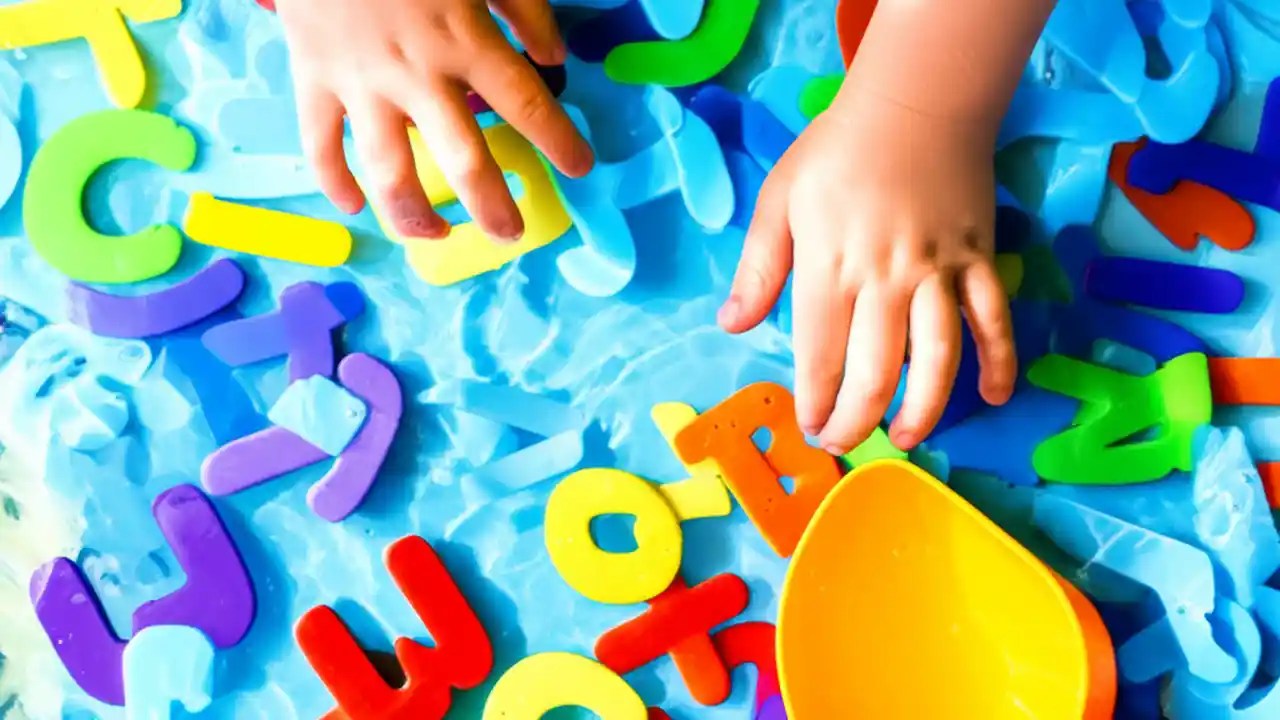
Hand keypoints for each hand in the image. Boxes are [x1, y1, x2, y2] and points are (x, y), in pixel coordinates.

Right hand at [276, 0, 593, 239]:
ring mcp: (361, 82)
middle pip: (462, 158)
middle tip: (510, 235)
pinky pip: (320, 143)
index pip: (523, 103)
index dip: (557, 141)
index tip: (580, 168)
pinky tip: (354, 206)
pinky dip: (333, 181)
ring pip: (388, 169)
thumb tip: (556, 56)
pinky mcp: (312, 78)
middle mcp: (417, 73)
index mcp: (464, 39)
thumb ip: (524, 7)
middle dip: (491, 207)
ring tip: (436, 235)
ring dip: (414, 214)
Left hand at [718, 89, 1016, 453]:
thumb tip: (731, 326)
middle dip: (858, 419)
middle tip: (845, 443)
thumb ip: (758, 269)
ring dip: (923, 408)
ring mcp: (939, 271)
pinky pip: (994, 319)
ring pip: (938, 357)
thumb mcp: (779, 201)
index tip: (810, 428)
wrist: (916, 101)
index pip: (820, 356)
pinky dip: (1000, 361)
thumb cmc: (836, 152)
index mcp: (831, 266)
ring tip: (907, 439)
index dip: (814, 401)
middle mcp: (886, 278)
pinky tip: (993, 398)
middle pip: (875, 370)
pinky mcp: (979, 259)